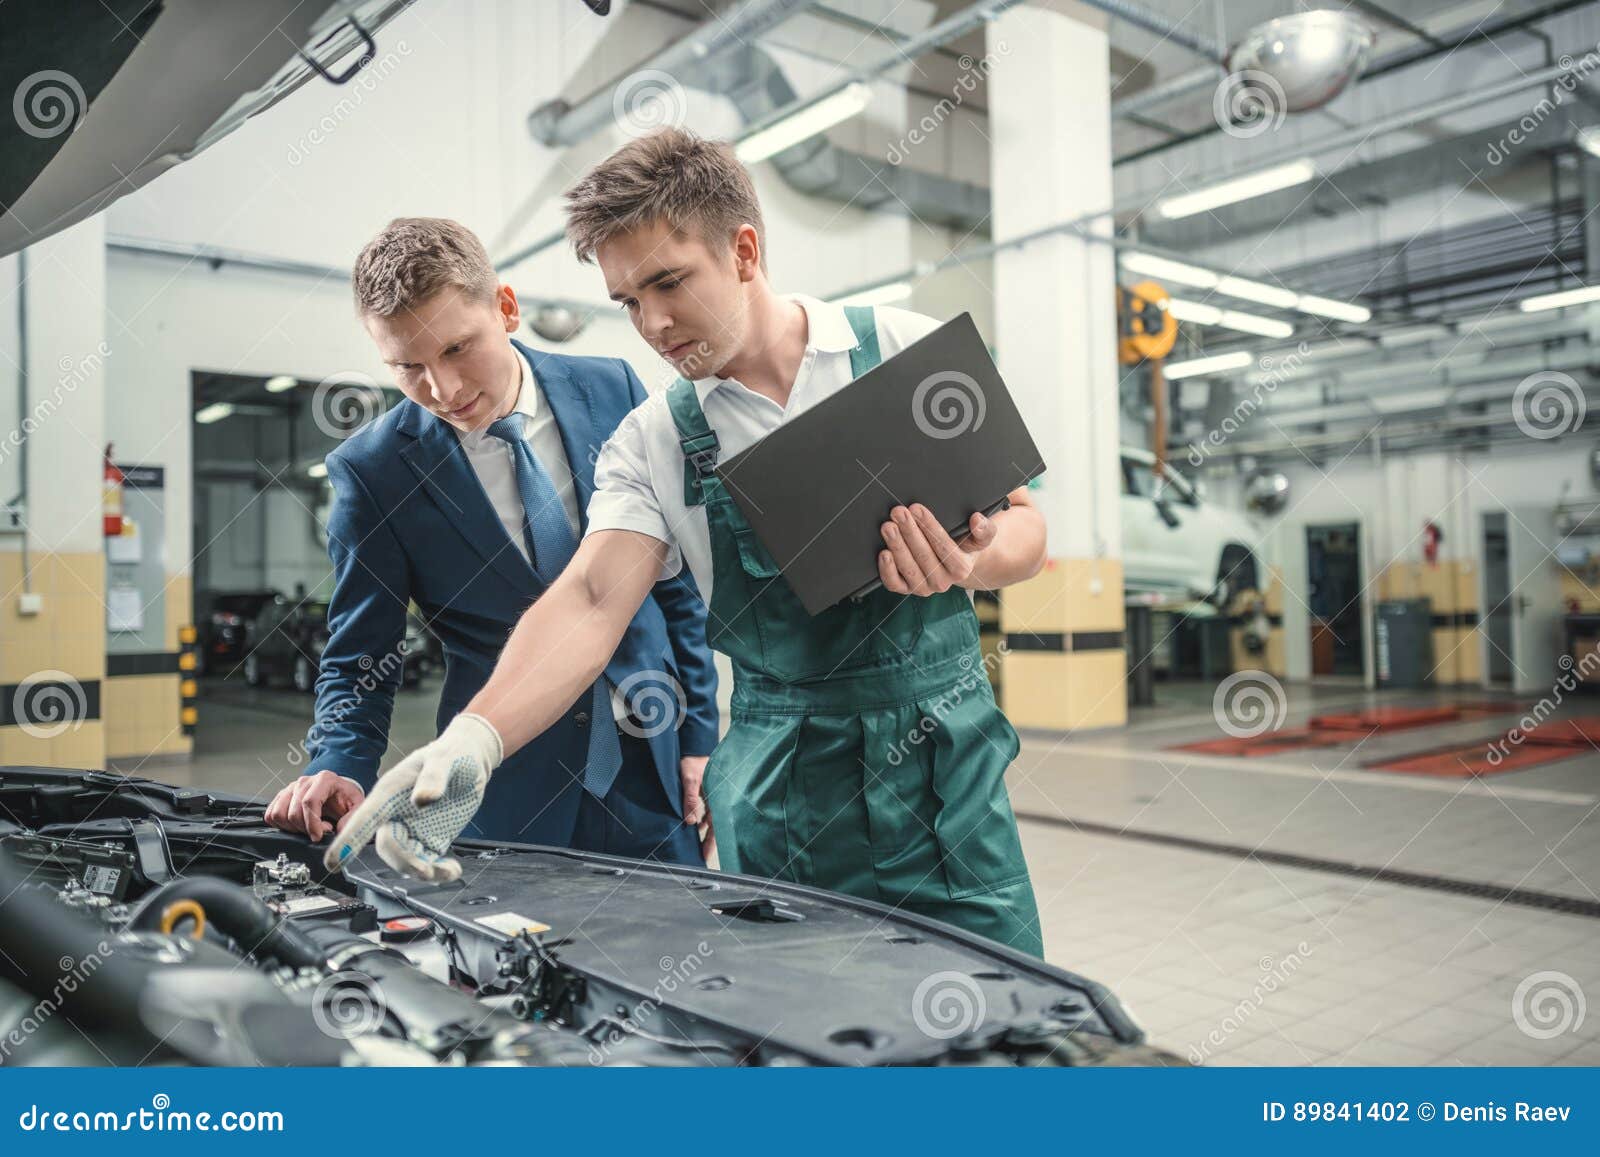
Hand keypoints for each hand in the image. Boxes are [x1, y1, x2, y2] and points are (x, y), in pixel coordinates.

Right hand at [264, 770, 364, 841]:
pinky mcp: (281, 797)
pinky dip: (282, 826)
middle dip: (305, 829)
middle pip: (294, 811)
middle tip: (319, 832)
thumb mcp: (358, 806)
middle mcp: (305, 781)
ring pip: (279, 814)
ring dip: (292, 828)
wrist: (338, 792)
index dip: (312, 823)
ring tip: (308, 828)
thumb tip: (340, 831)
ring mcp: (291, 788)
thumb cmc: (346, 798)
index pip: (310, 802)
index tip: (318, 836)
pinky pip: (271, 815)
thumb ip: (353, 818)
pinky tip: (297, 826)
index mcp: (325, 779)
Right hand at [323, 713, 502, 881]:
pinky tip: (453, 869)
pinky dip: (439, 871)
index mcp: (390, 793)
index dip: (348, 840)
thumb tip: (422, 799)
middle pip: (387, 846)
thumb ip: (433, 777)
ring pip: (406, 859)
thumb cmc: (452, 752)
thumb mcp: (445, 759)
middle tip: (427, 870)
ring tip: (449, 870)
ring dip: (422, 870)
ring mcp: (412, 828)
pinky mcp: (429, 837)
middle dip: (404, 862)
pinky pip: (426, 861)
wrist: (471, 756)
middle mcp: (395, 813)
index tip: (332, 861)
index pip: (364, 818)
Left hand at [679, 754, 715, 861]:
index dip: (712, 841)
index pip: (716, 825)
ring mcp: (712, 795)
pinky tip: (695, 825)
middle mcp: (717, 798)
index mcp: (717, 797)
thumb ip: (691, 799)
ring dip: (704, 830)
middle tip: (702, 855)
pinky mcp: (707, 791)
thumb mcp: (690, 779)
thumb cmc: (694, 759)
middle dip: (709, 840)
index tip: (706, 855)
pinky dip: (701, 819)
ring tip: (697, 844)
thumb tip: (690, 822)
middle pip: (714, 825)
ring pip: (710, 818)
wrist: (693, 743)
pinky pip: (706, 810)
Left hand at [878, 504, 995, 595]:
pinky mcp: (907, 589)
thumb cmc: (965, 544)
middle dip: (909, 532)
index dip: (929, 527)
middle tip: (898, 512)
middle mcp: (942, 582)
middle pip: (923, 556)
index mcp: (961, 569)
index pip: (944, 546)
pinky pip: (894, 584)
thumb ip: (984, 530)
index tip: (917, 508)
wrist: (955, 562)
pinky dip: (887, 570)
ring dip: (897, 546)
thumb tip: (977, 520)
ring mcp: (924, 587)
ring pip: (908, 569)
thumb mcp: (980, 537)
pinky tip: (883, 553)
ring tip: (888, 526)